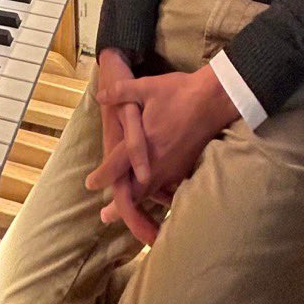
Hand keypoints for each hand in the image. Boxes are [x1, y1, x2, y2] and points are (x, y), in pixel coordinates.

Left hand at [86, 65, 238, 243]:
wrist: (213, 99)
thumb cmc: (179, 92)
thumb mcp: (147, 86)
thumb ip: (121, 92)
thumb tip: (100, 96)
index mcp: (142, 144)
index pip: (115, 166)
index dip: (101, 177)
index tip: (89, 185)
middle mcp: (156, 162)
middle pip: (133, 192)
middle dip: (118, 207)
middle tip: (105, 216)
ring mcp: (172, 168)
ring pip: (151, 193)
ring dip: (137, 204)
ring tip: (128, 214)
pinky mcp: (185, 168)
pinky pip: (169, 189)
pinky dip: (159, 196)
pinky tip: (157, 198)